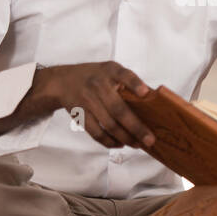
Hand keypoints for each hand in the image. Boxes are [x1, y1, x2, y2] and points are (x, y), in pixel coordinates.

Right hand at [41, 62, 155, 148]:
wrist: (63, 82)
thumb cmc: (95, 77)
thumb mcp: (110, 70)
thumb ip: (128, 82)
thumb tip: (153, 100)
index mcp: (110, 71)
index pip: (124, 75)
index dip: (135, 84)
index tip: (146, 93)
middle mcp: (98, 85)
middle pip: (119, 109)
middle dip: (136, 127)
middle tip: (150, 140)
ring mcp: (88, 101)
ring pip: (109, 125)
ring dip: (125, 138)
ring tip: (138, 144)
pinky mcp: (81, 115)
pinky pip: (96, 133)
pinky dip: (109, 141)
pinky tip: (120, 144)